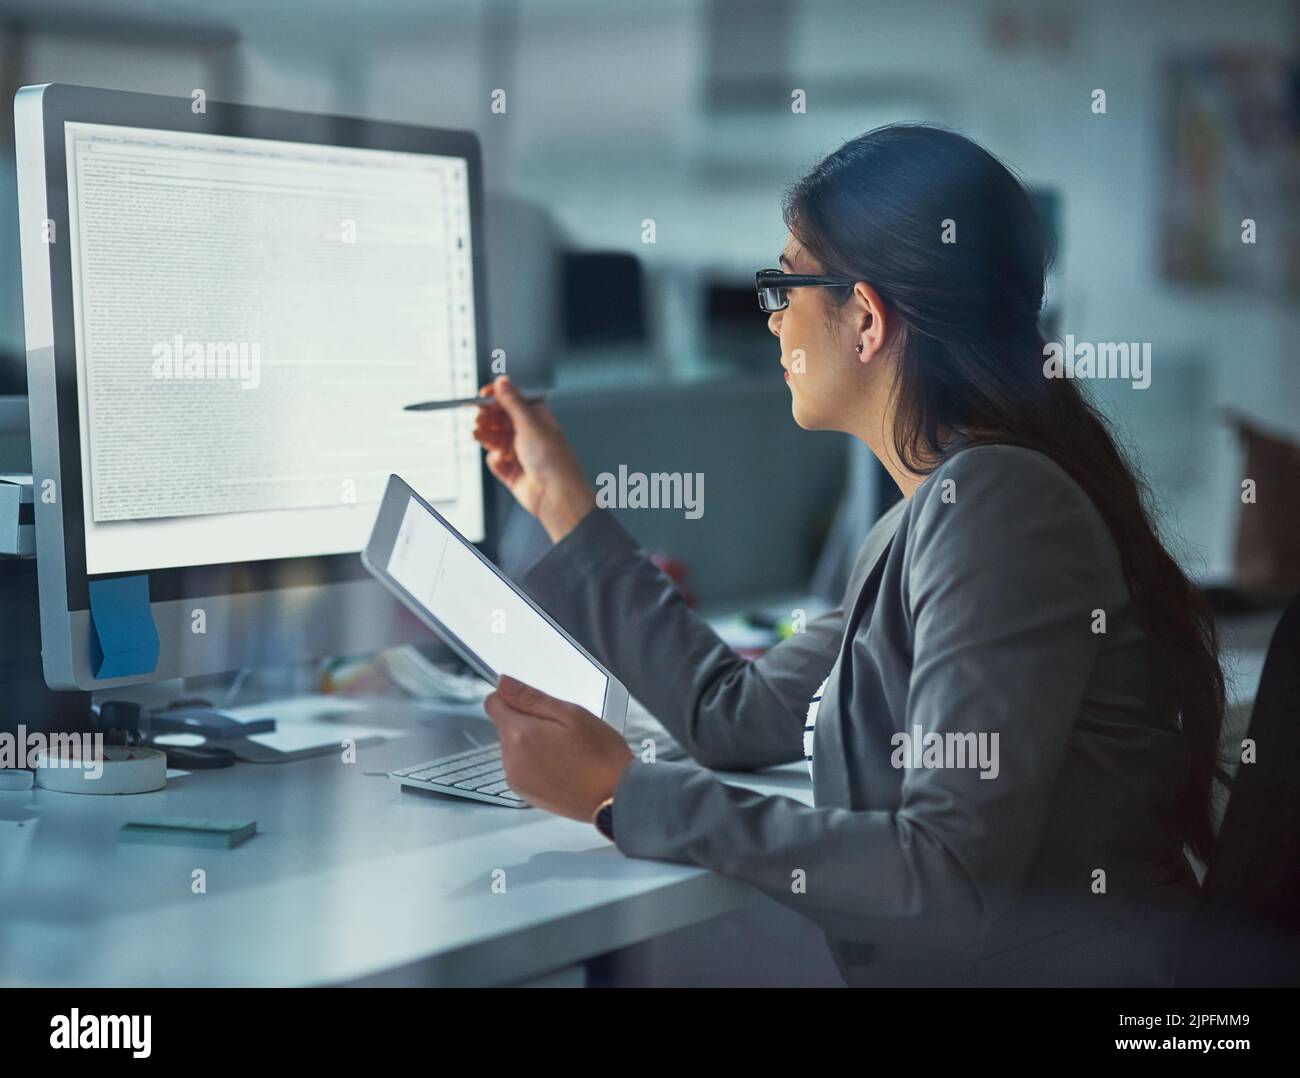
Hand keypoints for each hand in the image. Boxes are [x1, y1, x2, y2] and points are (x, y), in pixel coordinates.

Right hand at [472, 376, 595, 541]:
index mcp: (537, 417)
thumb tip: (502, 381)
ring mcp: (519, 452)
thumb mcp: (529, 423)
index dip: (496, 397)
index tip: (481, 396)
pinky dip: (495, 459)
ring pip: (494, 438)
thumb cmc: (552, 458)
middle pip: (499, 419)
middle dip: (488, 418)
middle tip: (479, 419)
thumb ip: (512, 402)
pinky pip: (495, 460)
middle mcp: (528, 433)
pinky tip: (500, 460)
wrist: (555, 494)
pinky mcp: (512, 470)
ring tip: (479, 435)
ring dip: (486, 436)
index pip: (512, 400)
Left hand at [484, 675, 632, 822]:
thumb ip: (531, 697)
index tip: (534, 703)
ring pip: (514, 747)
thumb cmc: (600, 757)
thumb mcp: (572, 714)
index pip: (493, 703)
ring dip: (532, 743)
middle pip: (505, 725)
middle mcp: (511, 759)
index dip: (512, 697)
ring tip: (565, 750)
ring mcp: (516, 779)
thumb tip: (503, 683)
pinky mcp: (524, 793)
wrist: (614, 797)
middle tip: (562, 730)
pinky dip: (535, 763)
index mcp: (520, 735)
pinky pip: (521, 767)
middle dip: (528, 722)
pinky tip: (561, 765)